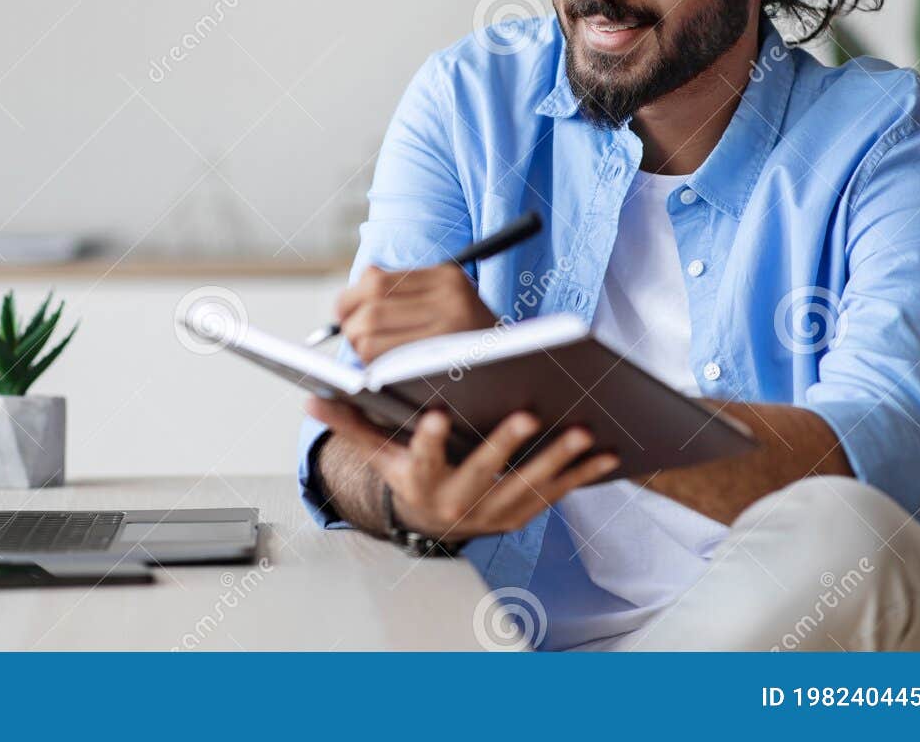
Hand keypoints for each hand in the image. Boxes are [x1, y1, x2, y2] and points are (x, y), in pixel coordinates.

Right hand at [306, 398, 620, 543]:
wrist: (433, 521)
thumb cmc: (409, 473)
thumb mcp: (378, 453)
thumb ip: (353, 422)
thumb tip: (313, 398)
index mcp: (421, 480)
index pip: (422, 458)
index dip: (430, 440)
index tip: (438, 415)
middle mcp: (458, 500)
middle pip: (484, 472)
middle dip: (508, 444)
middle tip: (529, 412)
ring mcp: (494, 510)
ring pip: (529, 485)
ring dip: (559, 460)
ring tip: (583, 431)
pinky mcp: (522, 513)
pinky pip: (557, 494)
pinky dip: (582, 475)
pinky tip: (606, 454)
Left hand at [337, 263, 498, 363]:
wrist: (515, 370)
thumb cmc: (467, 337)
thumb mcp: (445, 300)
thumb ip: (404, 288)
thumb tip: (359, 282)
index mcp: (446, 275)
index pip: (374, 281)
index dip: (350, 300)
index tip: (345, 314)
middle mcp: (450, 297)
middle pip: (370, 308)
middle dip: (351, 327)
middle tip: (354, 340)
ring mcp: (449, 329)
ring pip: (371, 336)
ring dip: (360, 350)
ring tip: (370, 356)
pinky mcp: (444, 359)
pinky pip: (386, 363)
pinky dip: (373, 367)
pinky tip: (382, 370)